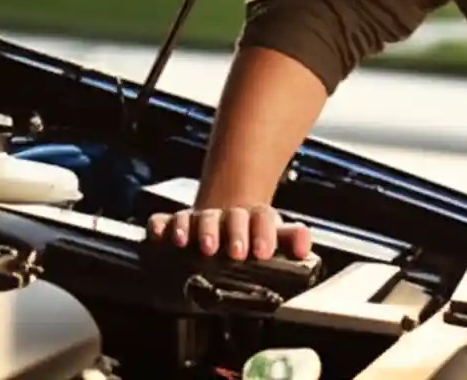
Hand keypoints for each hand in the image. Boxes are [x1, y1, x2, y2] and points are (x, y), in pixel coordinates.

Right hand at [146, 205, 312, 260]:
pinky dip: (162, 225)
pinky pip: (166, 220)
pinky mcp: (177, 223)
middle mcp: (227, 215)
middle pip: (232, 218)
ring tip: (204, 246)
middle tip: (237, 252)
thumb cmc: (251, 233)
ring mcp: (201, 218)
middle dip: (234, 233)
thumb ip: (291, 238)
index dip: (264, 233)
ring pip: (201, 218)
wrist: (225, 214)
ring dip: (202, 229)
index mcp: (254, 217)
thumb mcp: (274, 236)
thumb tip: (304, 246)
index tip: (263, 251)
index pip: (263, 218)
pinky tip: (162, 234)